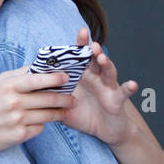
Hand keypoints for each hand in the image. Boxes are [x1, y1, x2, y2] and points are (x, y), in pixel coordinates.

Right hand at [0, 66, 72, 157]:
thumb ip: (19, 74)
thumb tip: (41, 67)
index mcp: (8, 86)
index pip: (38, 80)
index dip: (55, 78)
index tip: (68, 77)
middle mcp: (13, 102)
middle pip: (48, 99)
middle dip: (64, 98)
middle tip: (74, 98)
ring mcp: (17, 120)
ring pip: (48, 115)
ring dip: (60, 112)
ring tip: (66, 109)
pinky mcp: (19, 135)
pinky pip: (39, 127)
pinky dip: (42, 124)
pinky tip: (41, 121)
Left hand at [62, 27, 136, 145]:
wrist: (106, 131)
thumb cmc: (85, 115)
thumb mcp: (64, 107)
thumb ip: (51, 99)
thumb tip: (30, 95)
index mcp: (82, 77)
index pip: (79, 58)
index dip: (78, 46)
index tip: (78, 33)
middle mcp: (96, 78)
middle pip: (94, 60)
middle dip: (92, 50)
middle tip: (89, 42)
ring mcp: (108, 87)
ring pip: (108, 72)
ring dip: (106, 63)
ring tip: (102, 57)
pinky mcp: (117, 99)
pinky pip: (124, 93)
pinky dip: (129, 88)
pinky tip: (133, 84)